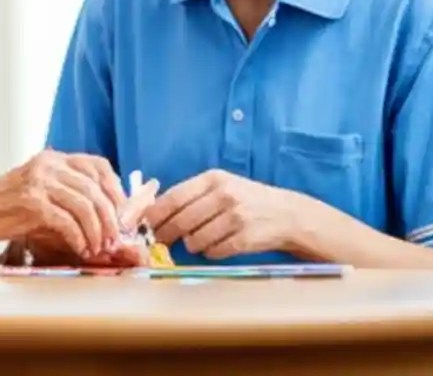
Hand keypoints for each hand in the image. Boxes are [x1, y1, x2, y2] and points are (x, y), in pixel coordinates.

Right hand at [0, 150, 126, 257]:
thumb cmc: (7, 206)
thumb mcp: (40, 189)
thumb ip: (68, 193)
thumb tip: (107, 215)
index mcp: (53, 158)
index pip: (98, 165)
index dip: (116, 189)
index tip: (122, 213)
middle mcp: (49, 165)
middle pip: (95, 189)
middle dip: (110, 218)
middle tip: (113, 239)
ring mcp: (40, 182)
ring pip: (85, 206)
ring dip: (96, 231)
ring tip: (97, 247)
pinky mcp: (32, 202)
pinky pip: (68, 221)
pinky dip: (79, 238)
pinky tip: (80, 248)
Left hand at [144, 169, 302, 258]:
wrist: (287, 215)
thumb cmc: (246, 200)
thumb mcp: (221, 187)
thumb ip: (191, 196)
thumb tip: (153, 214)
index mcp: (212, 179)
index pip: (173, 198)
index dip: (155, 214)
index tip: (145, 224)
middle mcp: (223, 195)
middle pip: (181, 221)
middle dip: (165, 235)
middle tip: (161, 241)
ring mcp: (235, 217)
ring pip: (195, 240)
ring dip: (190, 246)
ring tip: (199, 241)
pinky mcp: (245, 238)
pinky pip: (213, 252)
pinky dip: (209, 253)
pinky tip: (217, 246)